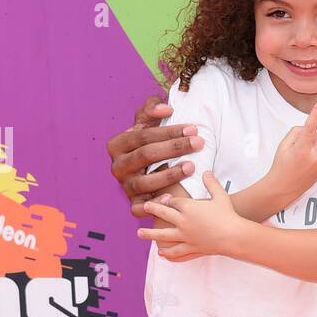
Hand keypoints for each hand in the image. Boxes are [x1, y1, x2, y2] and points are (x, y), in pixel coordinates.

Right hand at [107, 94, 204, 216]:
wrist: (147, 170)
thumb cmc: (150, 142)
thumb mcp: (147, 122)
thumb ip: (152, 108)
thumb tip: (166, 109)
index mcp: (117, 144)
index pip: (143, 136)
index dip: (168, 132)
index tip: (193, 129)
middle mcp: (118, 166)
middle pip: (146, 155)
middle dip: (174, 148)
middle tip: (198, 143)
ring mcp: (125, 186)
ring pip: (145, 182)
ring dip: (169, 175)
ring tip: (192, 166)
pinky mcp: (133, 203)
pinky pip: (139, 208)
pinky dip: (153, 205)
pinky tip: (170, 198)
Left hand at [137, 172, 243, 259]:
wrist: (233, 235)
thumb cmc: (228, 214)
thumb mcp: (220, 195)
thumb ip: (211, 183)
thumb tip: (206, 172)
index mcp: (188, 207)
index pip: (173, 202)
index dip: (167, 199)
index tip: (164, 198)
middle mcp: (183, 222)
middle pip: (163, 215)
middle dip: (153, 210)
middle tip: (144, 207)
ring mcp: (185, 236)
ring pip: (163, 236)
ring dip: (150, 234)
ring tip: (139, 234)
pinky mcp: (191, 248)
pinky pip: (177, 251)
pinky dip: (168, 253)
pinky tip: (161, 253)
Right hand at [269, 100, 316, 198]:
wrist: (284, 188)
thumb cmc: (281, 165)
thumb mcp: (283, 145)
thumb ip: (297, 132)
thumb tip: (309, 126)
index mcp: (302, 149)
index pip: (310, 127)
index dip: (315, 114)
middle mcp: (315, 156)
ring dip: (315, 139)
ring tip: (301, 153)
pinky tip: (307, 158)